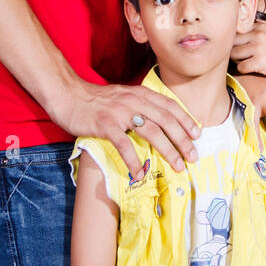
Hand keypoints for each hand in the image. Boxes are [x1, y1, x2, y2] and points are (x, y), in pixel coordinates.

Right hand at [52, 80, 200, 174]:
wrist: (68, 95)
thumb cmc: (96, 100)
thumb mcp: (124, 96)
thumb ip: (141, 105)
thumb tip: (160, 121)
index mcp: (140, 93)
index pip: (169, 105)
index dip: (185, 120)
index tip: (197, 135)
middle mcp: (134, 101)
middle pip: (166, 120)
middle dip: (182, 139)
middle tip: (192, 156)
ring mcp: (120, 112)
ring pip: (151, 131)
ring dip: (167, 150)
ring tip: (177, 165)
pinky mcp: (105, 125)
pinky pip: (124, 144)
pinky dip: (133, 160)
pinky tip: (139, 172)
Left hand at [230, 20, 265, 89]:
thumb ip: (256, 33)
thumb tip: (234, 33)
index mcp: (261, 26)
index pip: (237, 30)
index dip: (235, 41)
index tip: (241, 48)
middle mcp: (259, 34)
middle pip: (232, 42)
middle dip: (234, 51)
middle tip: (242, 59)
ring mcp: (259, 47)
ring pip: (234, 54)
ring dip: (238, 62)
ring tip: (248, 64)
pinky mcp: (260, 61)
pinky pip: (241, 67)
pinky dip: (245, 71)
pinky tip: (254, 71)